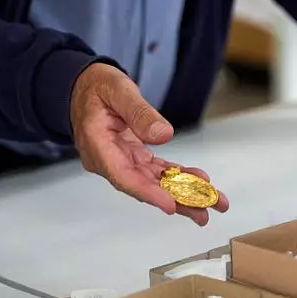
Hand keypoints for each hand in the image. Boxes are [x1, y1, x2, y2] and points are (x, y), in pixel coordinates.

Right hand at [70, 63, 228, 225]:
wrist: (84, 86)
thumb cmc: (97, 85)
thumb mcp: (117, 89)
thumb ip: (138, 112)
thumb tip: (163, 134)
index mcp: (97, 145)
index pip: (123, 176)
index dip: (147, 192)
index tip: (170, 204)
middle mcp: (108, 160)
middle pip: (143, 186)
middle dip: (176, 200)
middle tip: (205, 212)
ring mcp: (120, 161)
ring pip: (153, 182)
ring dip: (182, 194)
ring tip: (211, 203)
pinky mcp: (132, 157)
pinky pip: (157, 171)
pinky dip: (178, 177)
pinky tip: (199, 182)